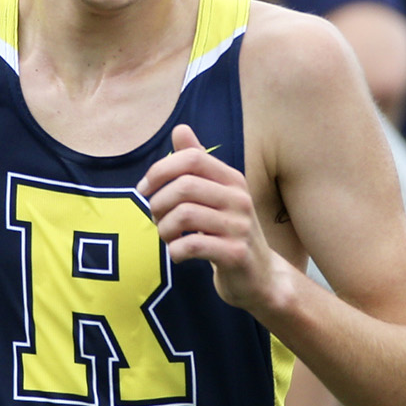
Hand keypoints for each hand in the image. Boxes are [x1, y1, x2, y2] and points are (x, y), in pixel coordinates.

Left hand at [138, 124, 286, 314]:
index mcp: (233, 179)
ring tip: (167, 236)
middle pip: (184, 186)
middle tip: (155, 218)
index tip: (145, 189)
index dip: (161, 169)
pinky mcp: (236, 254)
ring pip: (184, 216)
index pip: (192, 158)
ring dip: (164, 229)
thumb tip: (180, 129)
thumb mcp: (215, 194)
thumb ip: (197, 164)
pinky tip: (177, 254)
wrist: (260, 276)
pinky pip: (192, 245)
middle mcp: (239, 199)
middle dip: (158, 203)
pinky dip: (175, 251)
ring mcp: (240, 227)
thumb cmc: (228, 231)